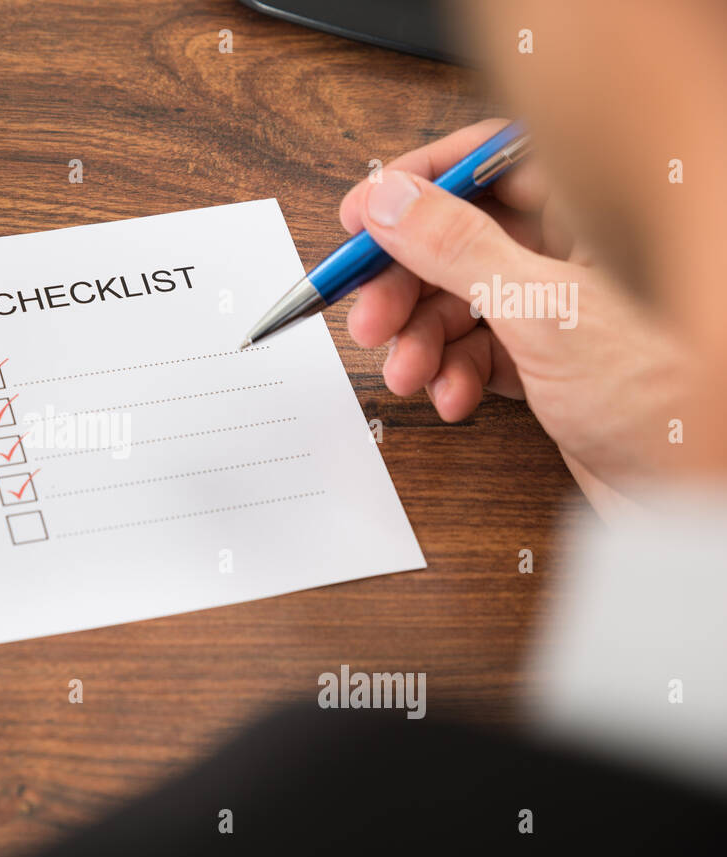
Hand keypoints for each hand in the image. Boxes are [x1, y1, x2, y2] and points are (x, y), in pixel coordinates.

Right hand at [339, 119, 692, 516]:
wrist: (699, 495)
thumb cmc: (671, 396)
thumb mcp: (546, 311)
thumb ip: (458, 249)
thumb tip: (391, 201)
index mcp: (597, 211)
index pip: (490, 162)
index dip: (418, 186)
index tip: (363, 216)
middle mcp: (579, 252)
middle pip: (461, 241)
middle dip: (407, 284)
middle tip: (370, 317)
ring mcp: (563, 309)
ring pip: (462, 303)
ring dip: (422, 341)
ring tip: (408, 372)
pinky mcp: (552, 363)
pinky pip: (480, 353)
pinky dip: (454, 375)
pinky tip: (454, 398)